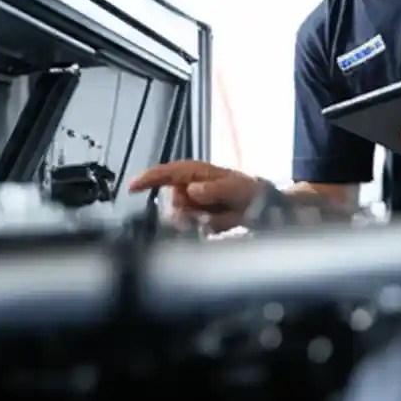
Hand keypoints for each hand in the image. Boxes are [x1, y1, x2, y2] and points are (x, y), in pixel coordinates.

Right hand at [128, 160, 263, 232]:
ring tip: (218, 218)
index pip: (168, 173)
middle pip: (173, 200)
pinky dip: (201, 228)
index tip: (132, 188)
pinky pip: (190, 227)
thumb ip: (213, 189)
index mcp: (197, 172)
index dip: (149, 179)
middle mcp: (192, 185)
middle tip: (205, 215)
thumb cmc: (251, 192)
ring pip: (180, 216)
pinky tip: (218, 224)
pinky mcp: (200, 218)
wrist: (267, 208)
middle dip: (184, 211)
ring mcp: (196, 202)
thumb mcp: (234, 188)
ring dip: (194, 221)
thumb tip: (191, 189)